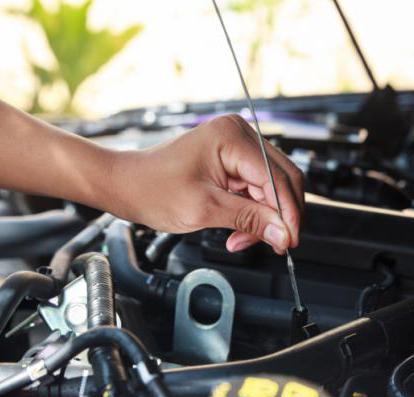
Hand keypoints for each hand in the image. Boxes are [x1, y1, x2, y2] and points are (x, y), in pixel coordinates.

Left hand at [105, 114, 304, 253]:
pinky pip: (257, 190)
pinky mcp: (233, 162)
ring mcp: (237, 147)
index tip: (289, 240)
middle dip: (280, 216)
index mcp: (231, 137)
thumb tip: (281, 233)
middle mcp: (239, 135)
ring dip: (265, 218)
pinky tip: (240, 231)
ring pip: (272, 188)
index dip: (287, 213)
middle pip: (282, 180)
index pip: (276, 177)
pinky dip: (253, 213)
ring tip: (244, 240)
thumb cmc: (151, 188)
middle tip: (278, 244)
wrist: (125, 184)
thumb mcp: (204, 209)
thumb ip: (248, 219)